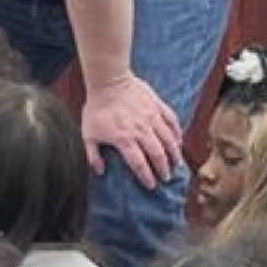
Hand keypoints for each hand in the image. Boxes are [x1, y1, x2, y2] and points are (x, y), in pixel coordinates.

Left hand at [82, 74, 182, 188]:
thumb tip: (100, 172)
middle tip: (166, 178)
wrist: (108, 81)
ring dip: (174, 154)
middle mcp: (141, 131)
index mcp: (124, 139)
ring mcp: (152, 117)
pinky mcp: (158, 106)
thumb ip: (93, 155)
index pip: (139, 164)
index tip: (151, 186)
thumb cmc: (96, 108)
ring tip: (176, 164)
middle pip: (158, 155)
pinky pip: (172, 121)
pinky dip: (177, 133)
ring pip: (169, 140)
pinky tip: (179, 141)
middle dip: (163, 169)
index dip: (146, 177)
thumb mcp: (88, 134)